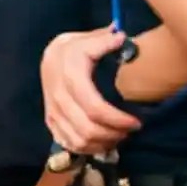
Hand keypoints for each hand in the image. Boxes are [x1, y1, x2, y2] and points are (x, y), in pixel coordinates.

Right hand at [41, 28, 140, 153]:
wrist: (50, 57)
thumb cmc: (75, 48)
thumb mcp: (88, 39)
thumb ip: (104, 40)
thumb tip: (121, 38)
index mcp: (69, 77)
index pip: (94, 108)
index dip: (117, 120)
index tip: (136, 122)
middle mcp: (58, 97)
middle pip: (87, 129)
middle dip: (113, 134)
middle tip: (130, 130)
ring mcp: (52, 110)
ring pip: (78, 140)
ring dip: (102, 143)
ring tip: (119, 136)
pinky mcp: (50, 120)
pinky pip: (68, 143)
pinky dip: (88, 148)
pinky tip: (103, 141)